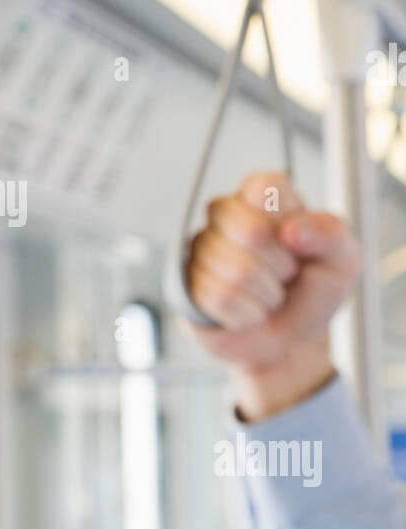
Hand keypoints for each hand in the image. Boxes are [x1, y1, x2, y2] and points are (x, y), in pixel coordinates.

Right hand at [187, 172, 360, 419]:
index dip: (288, 221)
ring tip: (269, 296)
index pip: (266, 188)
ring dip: (267, 295)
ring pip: (237, 270)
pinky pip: (220, 298)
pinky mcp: (186, 285)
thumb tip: (292, 230)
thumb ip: (330, 233)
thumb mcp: (342, 260)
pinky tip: (250, 312)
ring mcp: (200, 249)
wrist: (291, 341)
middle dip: (282, 266)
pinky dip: (248, 314)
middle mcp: (225, 214)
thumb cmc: (313, 291)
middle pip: (251, 230)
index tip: (299, 242)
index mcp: (261, 195)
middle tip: (286, 275)